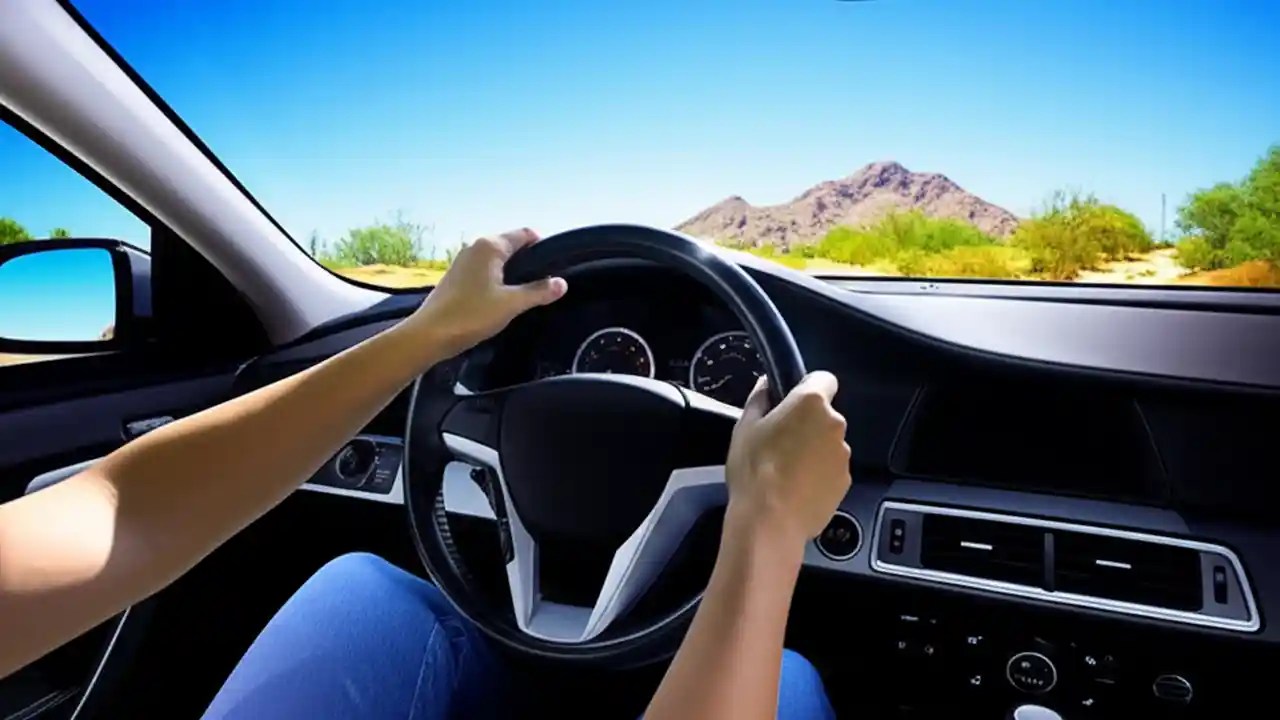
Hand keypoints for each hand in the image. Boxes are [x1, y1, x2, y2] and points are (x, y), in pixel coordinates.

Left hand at [404, 228, 566, 356]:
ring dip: (512, 273)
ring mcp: (463, 262)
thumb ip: (538, 292)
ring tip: (526, 294)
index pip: (524, 234)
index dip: (542, 247)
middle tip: (544, 284)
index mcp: (490, 246)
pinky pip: (485, 271)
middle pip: (511, 246)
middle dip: (528, 261)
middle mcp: (476, 247)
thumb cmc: (471, 314)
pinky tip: (502, 299)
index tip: (556, 266)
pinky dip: (497, 280)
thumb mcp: (511, 304)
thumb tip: (562, 283)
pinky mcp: (456, 277)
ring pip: (497, 261)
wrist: (429, 334)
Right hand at [724, 372, 850, 544]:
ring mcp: (843, 456)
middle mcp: (835, 425)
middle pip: (824, 416)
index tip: (790, 403)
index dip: (807, 387)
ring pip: (828, 444)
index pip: (824, 378)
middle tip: (780, 441)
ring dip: (814, 450)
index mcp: (811, 403)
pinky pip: (831, 470)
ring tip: (787, 471)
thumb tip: (765, 384)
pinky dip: (819, 475)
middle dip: (808, 424)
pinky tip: (797, 489)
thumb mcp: (744, 428)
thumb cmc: (753, 468)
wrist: (770, 521)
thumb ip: (759, 399)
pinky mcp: (845, 483)